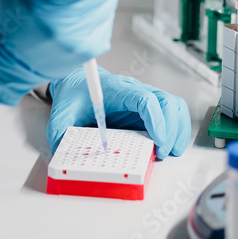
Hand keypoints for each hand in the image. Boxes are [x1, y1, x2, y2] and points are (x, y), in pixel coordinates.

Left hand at [47, 67, 190, 159]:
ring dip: (177, 129)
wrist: (77, 82)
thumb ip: (60, 133)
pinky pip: (171, 112)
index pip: (145, 99)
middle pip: (166, 102)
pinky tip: (169, 144)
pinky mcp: (147, 108)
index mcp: (116, 90)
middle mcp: (135, 91)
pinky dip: (176, 128)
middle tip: (161, 153)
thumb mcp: (61, 114)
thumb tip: (63, 156)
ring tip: (169, 151)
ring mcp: (144, 97)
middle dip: (171, 130)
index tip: (158, 142)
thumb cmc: (73, 95)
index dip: (156, 120)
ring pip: (174, 105)